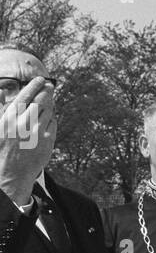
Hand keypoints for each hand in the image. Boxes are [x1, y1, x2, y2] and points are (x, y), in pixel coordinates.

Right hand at [0, 77, 55, 203]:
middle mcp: (24, 125)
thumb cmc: (1, 149)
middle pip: (41, 101)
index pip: (25, 96)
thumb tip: (3, 91)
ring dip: (50, 103)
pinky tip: (48, 116)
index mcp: (9, 119)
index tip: (40, 79)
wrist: (10, 173)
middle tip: (49, 86)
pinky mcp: (48, 142)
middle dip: (46, 91)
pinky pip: (53, 123)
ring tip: (49, 99)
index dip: (34, 85)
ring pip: (49, 111)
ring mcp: (38, 134)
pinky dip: (52, 117)